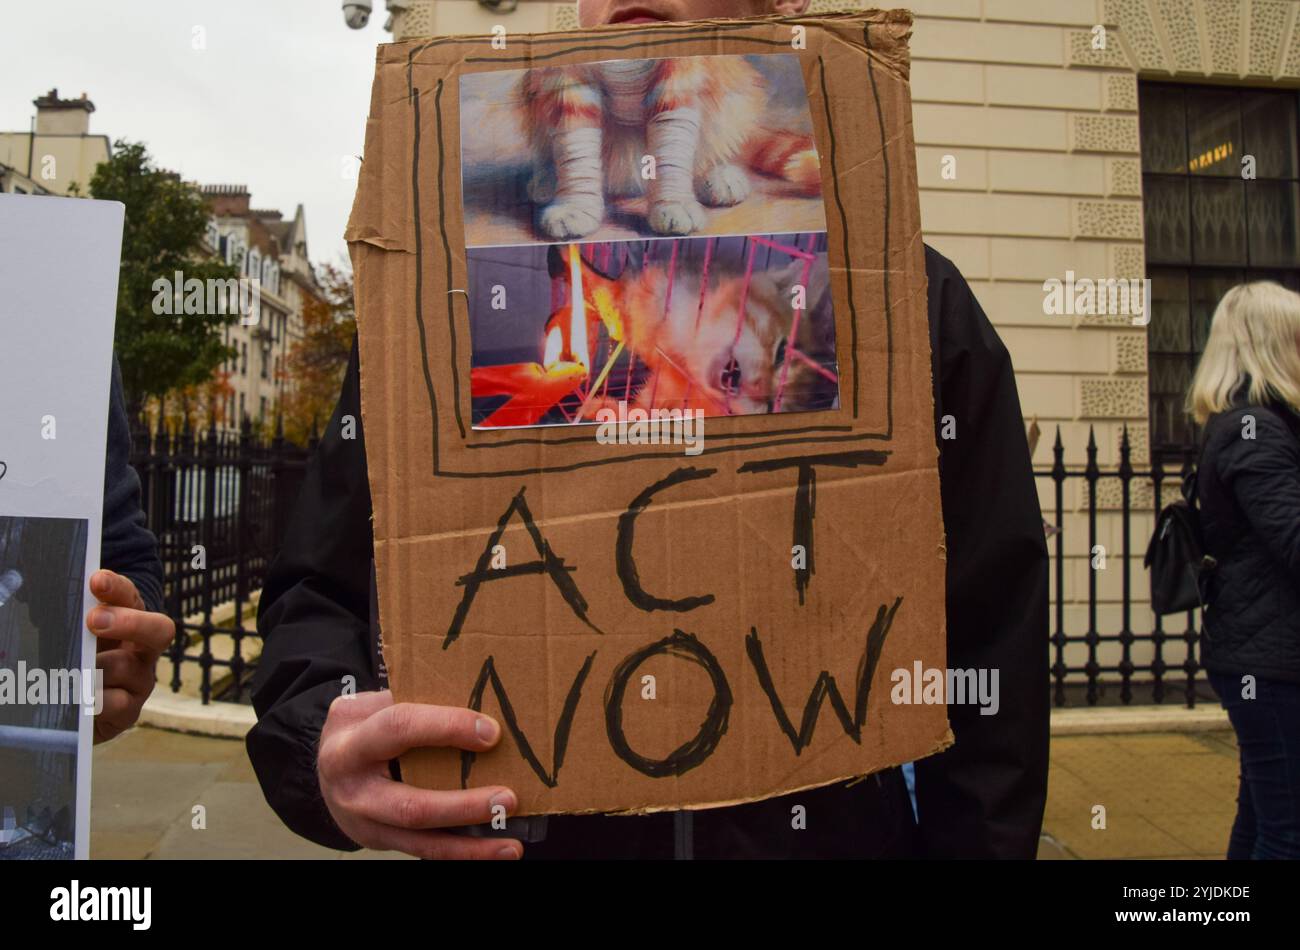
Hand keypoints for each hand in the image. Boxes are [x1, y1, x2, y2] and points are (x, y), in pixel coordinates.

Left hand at [86, 569, 174, 742]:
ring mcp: (139, 681)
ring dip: (96, 667)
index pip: (129, 597)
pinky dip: (96, 700)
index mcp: (126, 622)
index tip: (96, 581)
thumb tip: (45, 595)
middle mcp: (141, 650)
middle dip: (129, 622)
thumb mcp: (71, 638)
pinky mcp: (128, 712)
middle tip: (93, 621)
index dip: (117, 588)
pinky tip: (78, 699)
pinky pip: (118, 704)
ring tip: (71, 672)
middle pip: (159, 629)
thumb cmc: (70, 665)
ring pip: (127, 667)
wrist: (70, 712)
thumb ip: (69, 620)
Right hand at [317, 689, 521, 858]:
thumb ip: (416, 702)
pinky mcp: (378, 840)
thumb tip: (483, 702)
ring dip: (470, 845)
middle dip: (463, 806)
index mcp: (351, 739)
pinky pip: (423, 850)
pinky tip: (493, 851)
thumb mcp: (374, 705)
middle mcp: (353, 787)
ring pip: (420, 840)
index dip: (446, 727)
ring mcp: (364, 821)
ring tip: (510, 844)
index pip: (400, 728)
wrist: (325, 765)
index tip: (490, 732)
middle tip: (508, 799)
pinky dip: (461, 853)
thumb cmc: (363, 726)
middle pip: (411, 804)